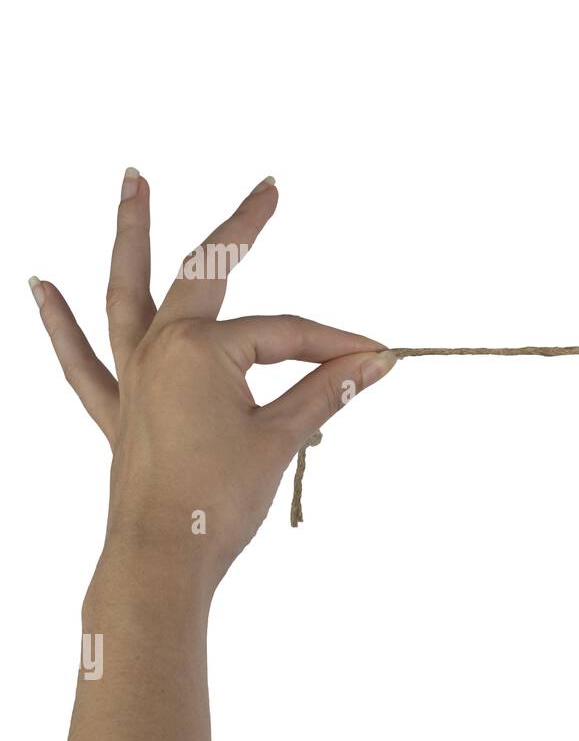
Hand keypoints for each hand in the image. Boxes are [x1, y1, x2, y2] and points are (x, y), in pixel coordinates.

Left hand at [29, 169, 393, 592]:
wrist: (161, 559)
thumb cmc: (218, 501)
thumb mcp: (282, 439)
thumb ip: (326, 390)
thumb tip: (375, 360)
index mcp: (199, 351)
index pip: (284, 334)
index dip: (334, 345)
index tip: (376, 356)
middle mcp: (158, 349)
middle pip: (205, 272)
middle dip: (240, 227)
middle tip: (267, 189)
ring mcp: (131, 377)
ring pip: (127, 293)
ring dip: (130, 235)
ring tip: (132, 181)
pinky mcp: (118, 410)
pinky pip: (81, 360)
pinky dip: (59, 324)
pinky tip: (40, 287)